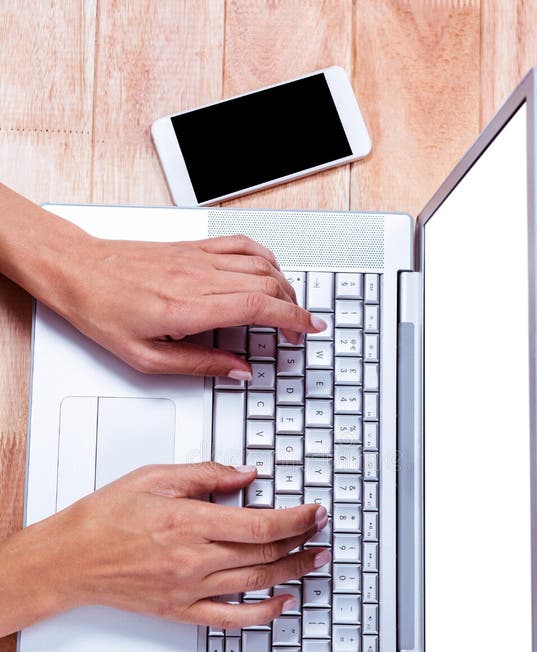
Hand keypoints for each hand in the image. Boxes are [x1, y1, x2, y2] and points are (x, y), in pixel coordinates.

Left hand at [0, 186, 326, 376]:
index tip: (309, 328)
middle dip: (294, 307)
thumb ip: (200, 365)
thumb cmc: (102, 311)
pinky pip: (240, 245)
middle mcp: (197, 277)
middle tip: (299, 329)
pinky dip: (264, 257)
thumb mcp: (146, 359)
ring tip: (288, 307)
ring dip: (283, 285)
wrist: (76, 270)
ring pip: (260, 264)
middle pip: (267, 284)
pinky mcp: (191, 247)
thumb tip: (239, 370)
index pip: (258, 306)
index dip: (292, 318)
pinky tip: (269, 270)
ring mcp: (196, 257)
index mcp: (188, 308)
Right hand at [0, 462, 329, 636]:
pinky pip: (231, 618)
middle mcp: (193, 559)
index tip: (315, 511)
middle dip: (302, 541)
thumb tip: (246, 474)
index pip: (261, 525)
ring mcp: (188, 589)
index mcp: (189, 521)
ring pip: (255, 583)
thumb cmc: (105, 517)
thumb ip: (206, 474)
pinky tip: (282, 603)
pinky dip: (262, 614)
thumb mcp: (153, 477)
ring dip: (293, 572)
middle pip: (265, 554)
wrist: (69, 558)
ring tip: (315, 560)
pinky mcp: (180, 610)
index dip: (297, 519)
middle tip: (322, 531)